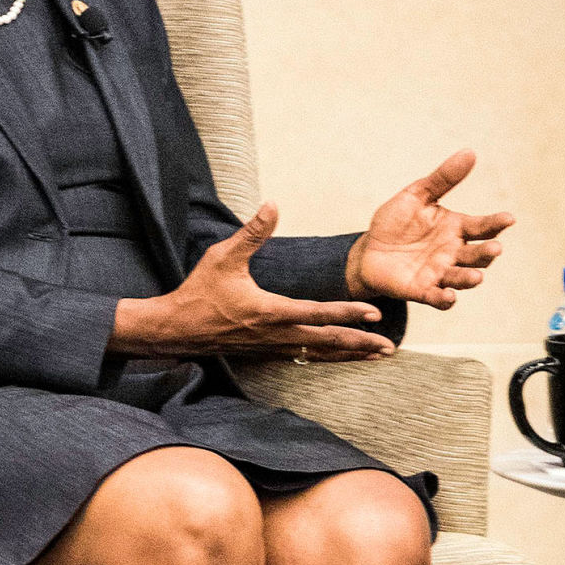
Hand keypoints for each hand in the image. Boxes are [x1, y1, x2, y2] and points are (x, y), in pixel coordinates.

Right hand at [111, 202, 396, 362]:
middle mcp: (275, 334)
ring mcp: (271, 347)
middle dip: (359, 345)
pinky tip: (341, 358)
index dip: (348, 313)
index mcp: (269, 311)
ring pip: (318, 356)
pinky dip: (327, 358)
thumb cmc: (199, 292)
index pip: (317, 313)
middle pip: (326, 343)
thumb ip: (251, 233)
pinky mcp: (265, 353)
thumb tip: (272, 205)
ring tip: (376, 357)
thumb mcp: (223, 257)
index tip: (375, 314)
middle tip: (388, 348)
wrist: (176, 330)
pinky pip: (304, 359)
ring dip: (348, 356)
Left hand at [345, 150, 513, 310]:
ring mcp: (439, 273)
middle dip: (486, 253)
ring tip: (477, 277)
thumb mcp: (416, 195)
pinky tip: (448, 296)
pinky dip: (444, 298)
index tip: (509, 218)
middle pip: (476, 255)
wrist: (368, 250)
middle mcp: (453, 253)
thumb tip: (470, 152)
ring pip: (461, 278)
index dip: (496, 223)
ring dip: (470, 278)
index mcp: (456, 228)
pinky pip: (437, 297)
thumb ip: (443, 178)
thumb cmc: (395, 222)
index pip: (482, 227)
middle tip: (495, 248)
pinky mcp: (421, 290)